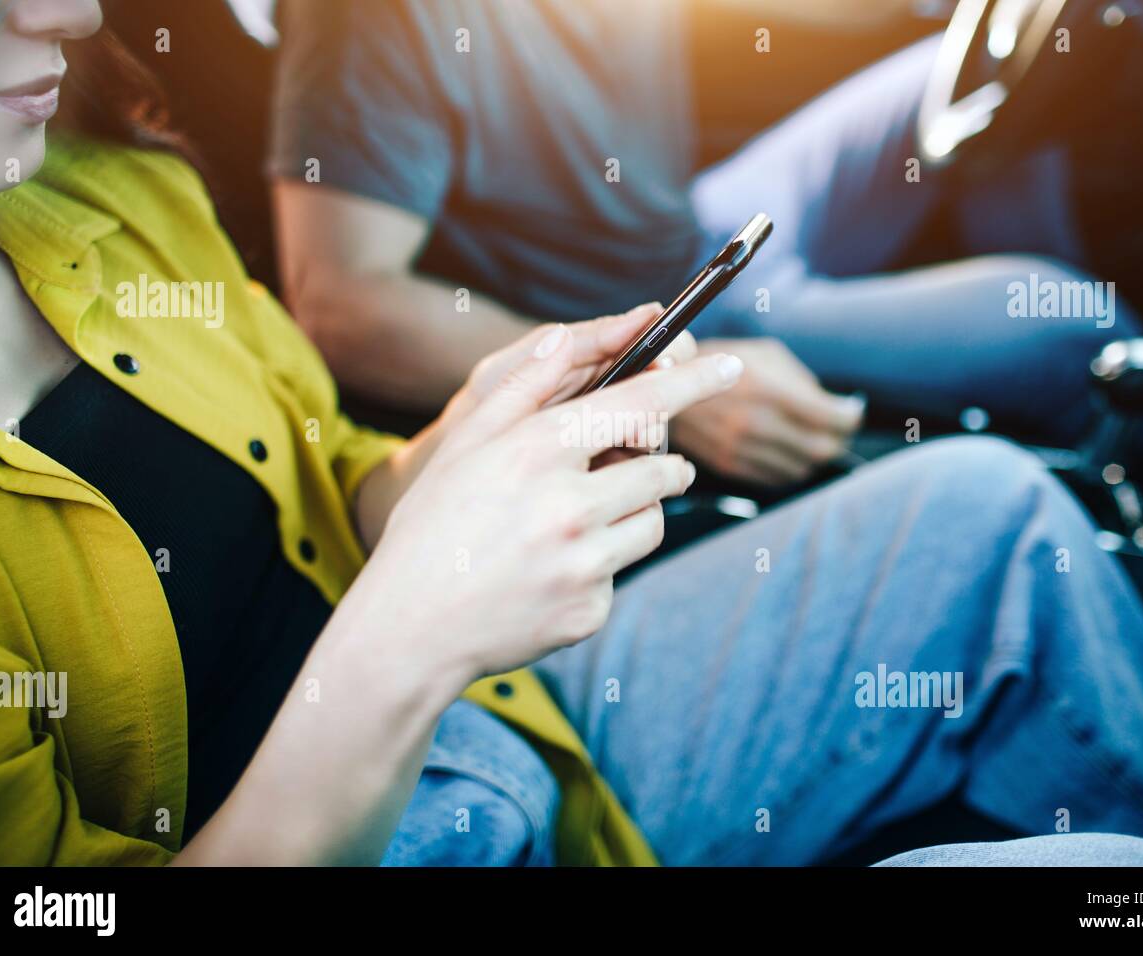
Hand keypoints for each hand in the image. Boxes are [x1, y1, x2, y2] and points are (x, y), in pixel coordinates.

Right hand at [335, 324, 742, 684]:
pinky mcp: (590, 609)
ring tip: (573, 524)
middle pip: (663, 468)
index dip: (693, 382)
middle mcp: (569, 504)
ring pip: (654, 521)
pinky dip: (601, 566)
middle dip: (656, 464)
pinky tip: (551, 571)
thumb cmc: (435, 526)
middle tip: (621, 469)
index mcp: (539, 451)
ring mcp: (583, 562)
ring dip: (633, 514)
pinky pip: (623, 572)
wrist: (411, 629)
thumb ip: (525, 385)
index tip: (731, 367)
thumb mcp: (466, 443)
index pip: (640, 404)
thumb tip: (570, 335)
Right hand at [672, 338, 864, 485]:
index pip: (831, 418)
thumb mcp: (766, 355)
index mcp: (769, 390)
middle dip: (838, 440)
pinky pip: (776, 479)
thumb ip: (805, 383)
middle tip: (838, 429)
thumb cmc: (723, 362)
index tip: (851, 412)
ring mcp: (741, 449)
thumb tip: (839, 407)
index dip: (851, 417)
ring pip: (802, 468)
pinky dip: (791, 468)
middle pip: (822, 449)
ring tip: (811, 437)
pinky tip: (788, 450)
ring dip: (814, 455)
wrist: (665, 384)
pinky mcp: (730, 465)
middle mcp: (756, 424)